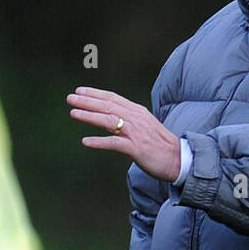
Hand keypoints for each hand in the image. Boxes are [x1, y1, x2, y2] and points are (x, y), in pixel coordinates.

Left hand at [67, 86, 181, 181]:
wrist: (178, 159)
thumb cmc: (159, 144)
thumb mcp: (144, 126)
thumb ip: (129, 119)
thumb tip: (111, 116)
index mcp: (137, 112)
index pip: (113, 98)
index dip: (95, 93)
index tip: (79, 91)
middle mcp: (135, 119)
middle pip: (107, 106)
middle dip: (87, 101)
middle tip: (70, 98)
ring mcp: (136, 133)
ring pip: (108, 121)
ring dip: (89, 116)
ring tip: (73, 113)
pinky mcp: (136, 148)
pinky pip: (114, 143)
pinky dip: (99, 142)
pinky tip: (85, 142)